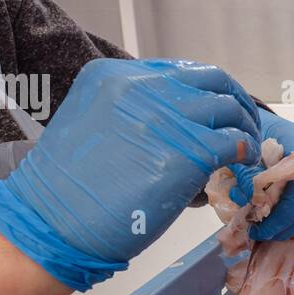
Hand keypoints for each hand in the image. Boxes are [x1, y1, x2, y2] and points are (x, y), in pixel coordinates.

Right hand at [0, 58, 260, 289]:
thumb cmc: (66, 189)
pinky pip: (233, 143)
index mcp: (114, 75)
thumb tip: (181, 125)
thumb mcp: (93, 124)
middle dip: (236, 101)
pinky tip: (241, 165)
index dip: (207, 91)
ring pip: (228, 109)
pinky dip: (244, 152)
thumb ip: (134, 113)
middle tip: (244, 124)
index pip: (180, 71)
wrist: (49, 223)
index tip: (218, 110)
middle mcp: (141, 87)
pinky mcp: (185, 153)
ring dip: (244, 128)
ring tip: (244, 149)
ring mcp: (165, 118)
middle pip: (212, 80)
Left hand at [228, 108, 293, 240]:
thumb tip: (246, 200)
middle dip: (288, 224)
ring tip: (267, 232)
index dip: (285, 211)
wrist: (260, 124)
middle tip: (262, 235)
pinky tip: (275, 223)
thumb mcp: (244, 149)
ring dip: (291, 225)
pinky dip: (293, 219)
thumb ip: (246, 173)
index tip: (262, 226)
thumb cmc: (252, 133)